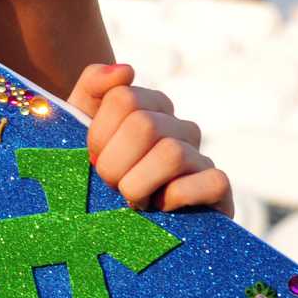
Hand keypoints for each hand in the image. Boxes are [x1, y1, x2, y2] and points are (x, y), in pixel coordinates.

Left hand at [68, 63, 232, 215]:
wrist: (113, 227)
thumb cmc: (95, 173)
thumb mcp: (79, 126)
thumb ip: (94, 86)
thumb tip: (127, 69)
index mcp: (148, 106)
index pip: (123, 98)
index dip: (99, 134)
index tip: (92, 157)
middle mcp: (179, 126)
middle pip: (144, 125)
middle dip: (114, 163)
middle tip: (109, 184)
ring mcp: (200, 157)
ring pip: (172, 153)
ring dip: (139, 185)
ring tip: (132, 199)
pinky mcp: (218, 188)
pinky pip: (211, 180)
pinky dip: (176, 199)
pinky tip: (161, 208)